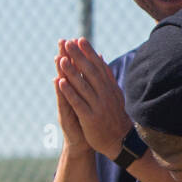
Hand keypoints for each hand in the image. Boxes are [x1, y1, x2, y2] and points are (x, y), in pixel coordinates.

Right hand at [53, 41, 88, 149]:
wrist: (84, 144)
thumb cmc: (89, 121)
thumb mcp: (91, 101)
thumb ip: (89, 85)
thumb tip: (92, 69)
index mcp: (78, 92)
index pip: (76, 70)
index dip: (75, 55)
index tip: (74, 39)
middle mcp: (70, 96)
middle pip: (67, 73)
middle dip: (66, 57)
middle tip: (63, 41)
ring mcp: (66, 106)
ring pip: (63, 86)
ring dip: (61, 71)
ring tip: (58, 57)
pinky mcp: (65, 117)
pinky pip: (63, 102)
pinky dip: (61, 92)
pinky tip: (58, 81)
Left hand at [56, 38, 131, 159]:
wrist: (121, 142)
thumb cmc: (115, 117)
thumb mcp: (115, 94)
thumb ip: (107, 76)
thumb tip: (100, 57)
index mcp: (109, 88)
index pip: (98, 66)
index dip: (89, 53)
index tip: (80, 39)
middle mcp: (105, 95)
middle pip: (90, 72)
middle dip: (78, 57)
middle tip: (68, 43)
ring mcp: (98, 106)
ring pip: (83, 86)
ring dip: (72, 72)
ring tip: (62, 59)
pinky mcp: (90, 118)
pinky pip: (78, 103)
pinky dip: (70, 92)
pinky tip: (60, 82)